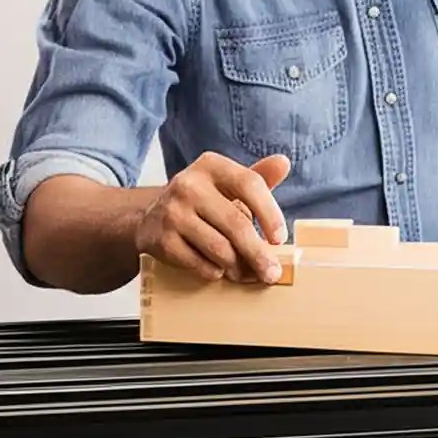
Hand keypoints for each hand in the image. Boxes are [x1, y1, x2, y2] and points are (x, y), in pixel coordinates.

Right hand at [135, 151, 290, 283]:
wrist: (153, 216)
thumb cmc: (204, 200)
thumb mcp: (228, 184)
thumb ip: (258, 176)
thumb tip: (284, 163)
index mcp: (211, 166)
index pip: (249, 184)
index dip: (270, 213)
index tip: (280, 238)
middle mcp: (189, 184)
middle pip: (236, 224)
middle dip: (258, 253)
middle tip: (272, 273)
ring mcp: (172, 212)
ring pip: (219, 249)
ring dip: (238, 267)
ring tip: (247, 274)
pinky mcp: (161, 239)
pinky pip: (198, 264)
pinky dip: (214, 272)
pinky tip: (220, 271)